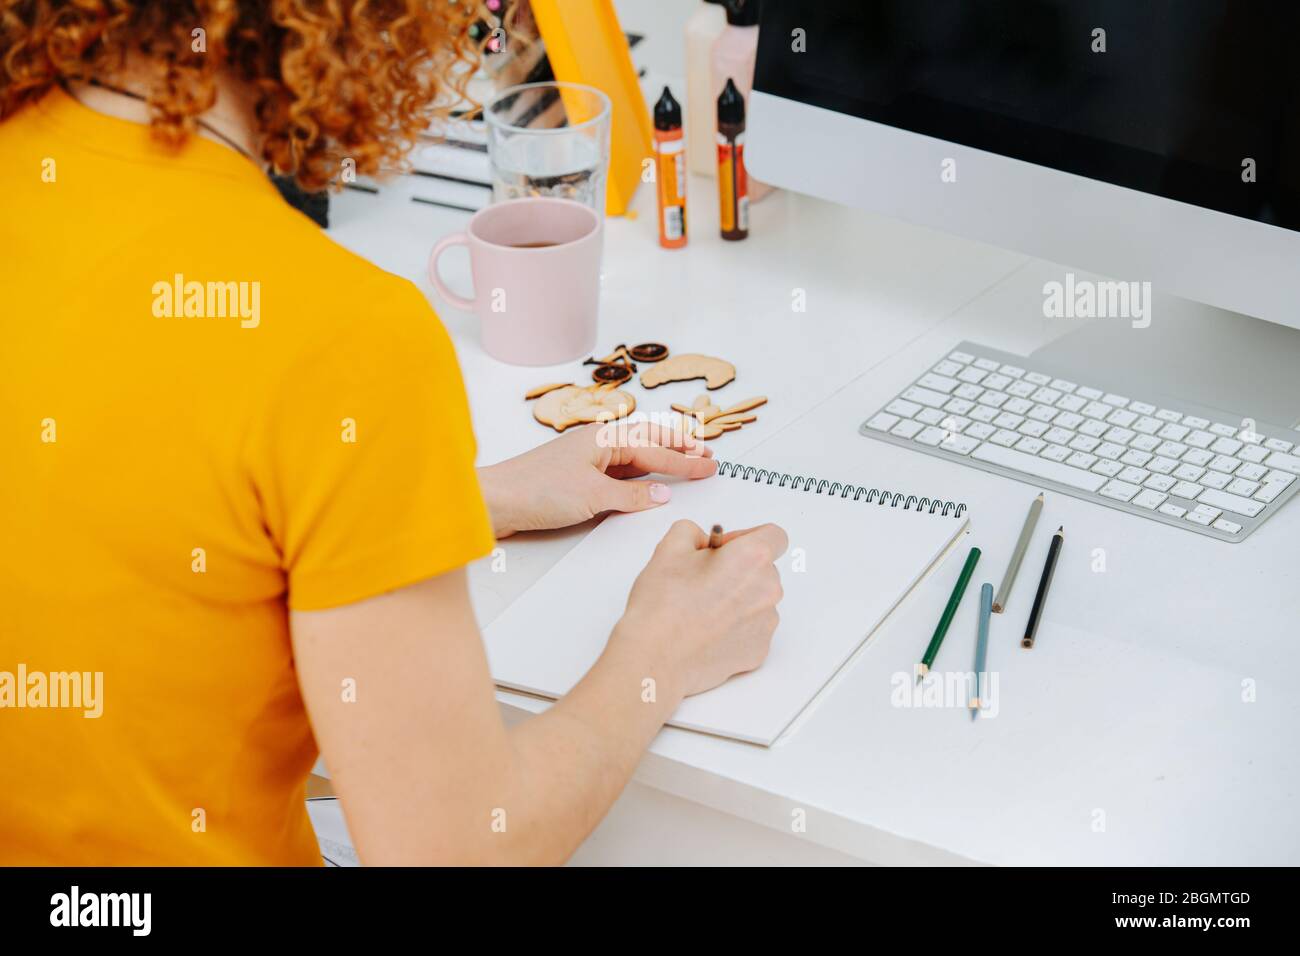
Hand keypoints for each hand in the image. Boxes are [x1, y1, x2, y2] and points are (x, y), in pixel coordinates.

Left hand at [477, 420, 716, 537]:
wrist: (495, 501)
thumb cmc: (536, 490)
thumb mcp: (593, 496)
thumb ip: (632, 497)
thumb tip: (661, 496)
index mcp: (605, 438)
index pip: (655, 451)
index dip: (686, 460)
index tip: (710, 465)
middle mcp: (597, 444)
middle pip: (647, 442)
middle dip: (678, 448)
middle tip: (706, 453)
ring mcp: (586, 460)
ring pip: (633, 456)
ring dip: (660, 459)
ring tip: (685, 461)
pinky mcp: (576, 478)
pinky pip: (618, 472)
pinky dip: (639, 476)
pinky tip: (646, 483)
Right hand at [614, 520, 787, 699]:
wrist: (655, 657)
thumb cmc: (662, 607)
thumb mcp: (669, 548)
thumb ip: (692, 531)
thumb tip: (703, 542)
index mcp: (752, 558)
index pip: (774, 536)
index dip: (747, 538)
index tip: (725, 548)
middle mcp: (768, 590)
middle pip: (764, 569)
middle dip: (739, 570)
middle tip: (704, 580)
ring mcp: (766, 623)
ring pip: (759, 600)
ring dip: (738, 599)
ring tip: (702, 609)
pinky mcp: (758, 650)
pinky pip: (752, 629)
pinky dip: (735, 627)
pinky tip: (708, 630)